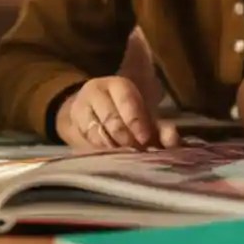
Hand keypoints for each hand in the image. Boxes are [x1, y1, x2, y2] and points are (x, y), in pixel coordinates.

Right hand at [55, 76, 179, 149]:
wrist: (94, 111)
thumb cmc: (127, 114)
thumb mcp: (145, 117)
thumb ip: (162, 128)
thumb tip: (173, 141)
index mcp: (118, 85)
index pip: (127, 100)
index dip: (136, 120)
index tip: (145, 139)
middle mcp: (96, 92)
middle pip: (110, 119)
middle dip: (125, 138)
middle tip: (136, 151)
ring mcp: (80, 108)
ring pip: (96, 133)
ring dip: (111, 148)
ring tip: (124, 158)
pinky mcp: (70, 126)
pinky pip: (84, 143)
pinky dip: (98, 152)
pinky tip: (108, 158)